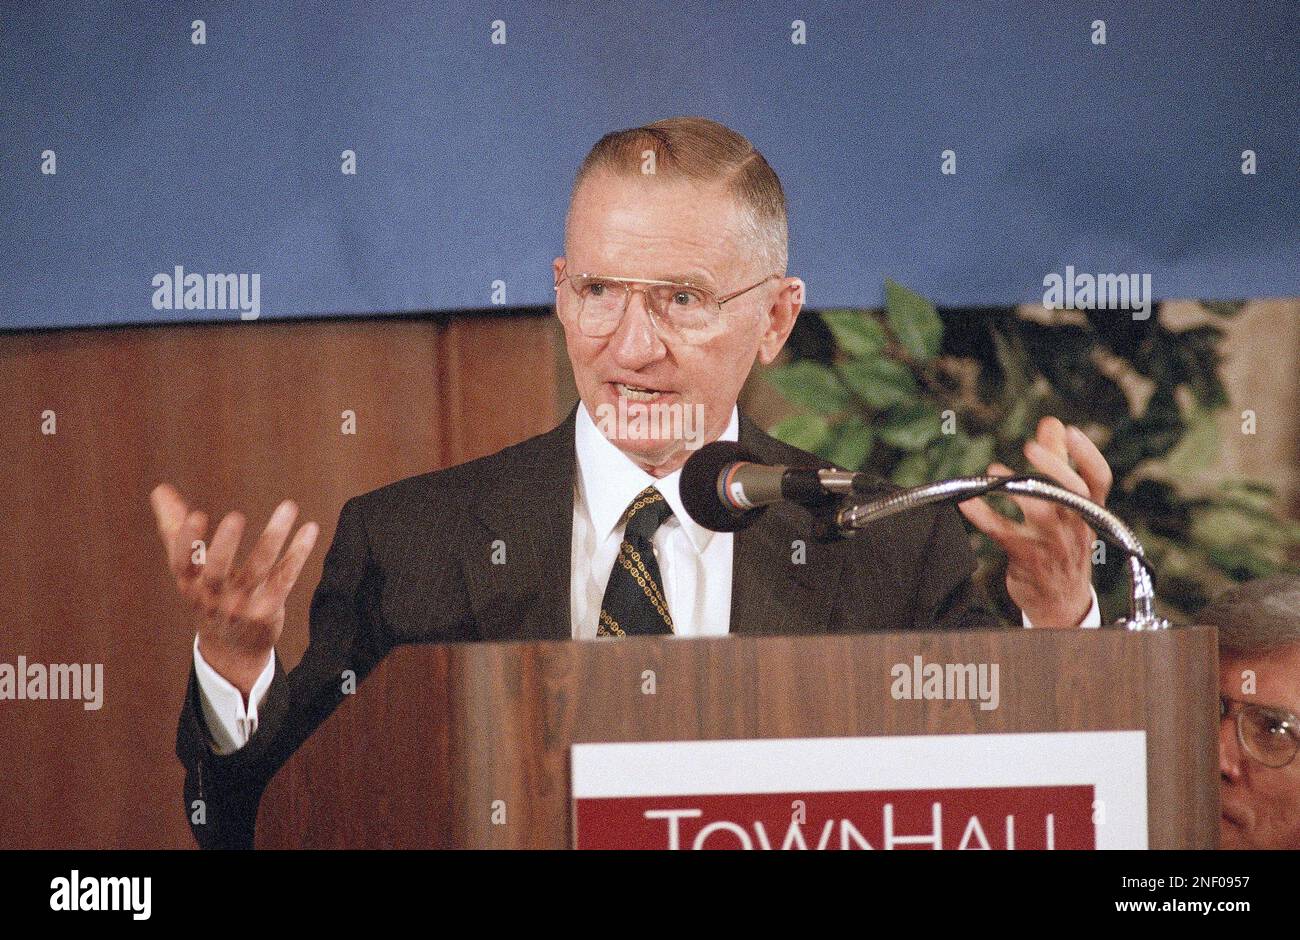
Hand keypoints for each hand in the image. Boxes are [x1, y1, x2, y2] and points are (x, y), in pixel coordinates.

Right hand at [150, 483, 318, 693]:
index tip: (196, 514)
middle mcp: (213, 597)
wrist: (231, 651)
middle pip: (217, 572)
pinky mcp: (268, 608)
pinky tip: (310, 528)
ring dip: (274, 536)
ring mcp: (242, 605)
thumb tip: (160, 489)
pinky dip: (298, 552)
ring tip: (288, 506)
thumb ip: (176, 527)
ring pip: (258, 570)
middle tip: (235, 516)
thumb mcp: (188, 568)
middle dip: (225, 546)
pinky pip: (285, 577)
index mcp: (190, 584)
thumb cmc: (207, 596)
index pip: (182, 563)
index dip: (187, 541)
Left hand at [957, 417, 1112, 628]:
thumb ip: (1060, 463)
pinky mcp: (1026, 558)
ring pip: (1041, 511)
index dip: (1087, 454)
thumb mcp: (1069, 508)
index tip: (1069, 431)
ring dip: (1016, 487)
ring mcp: (1052, 544)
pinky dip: (982, 514)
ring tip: (993, 471)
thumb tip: (1052, 425)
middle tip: (1029, 447)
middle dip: (1052, 467)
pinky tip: (967, 501)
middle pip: (1071, 491)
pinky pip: (1002, 532)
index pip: (1099, 480)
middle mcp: (1075, 526)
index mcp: (1089, 512)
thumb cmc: (1064, 547)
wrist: (1061, 605)